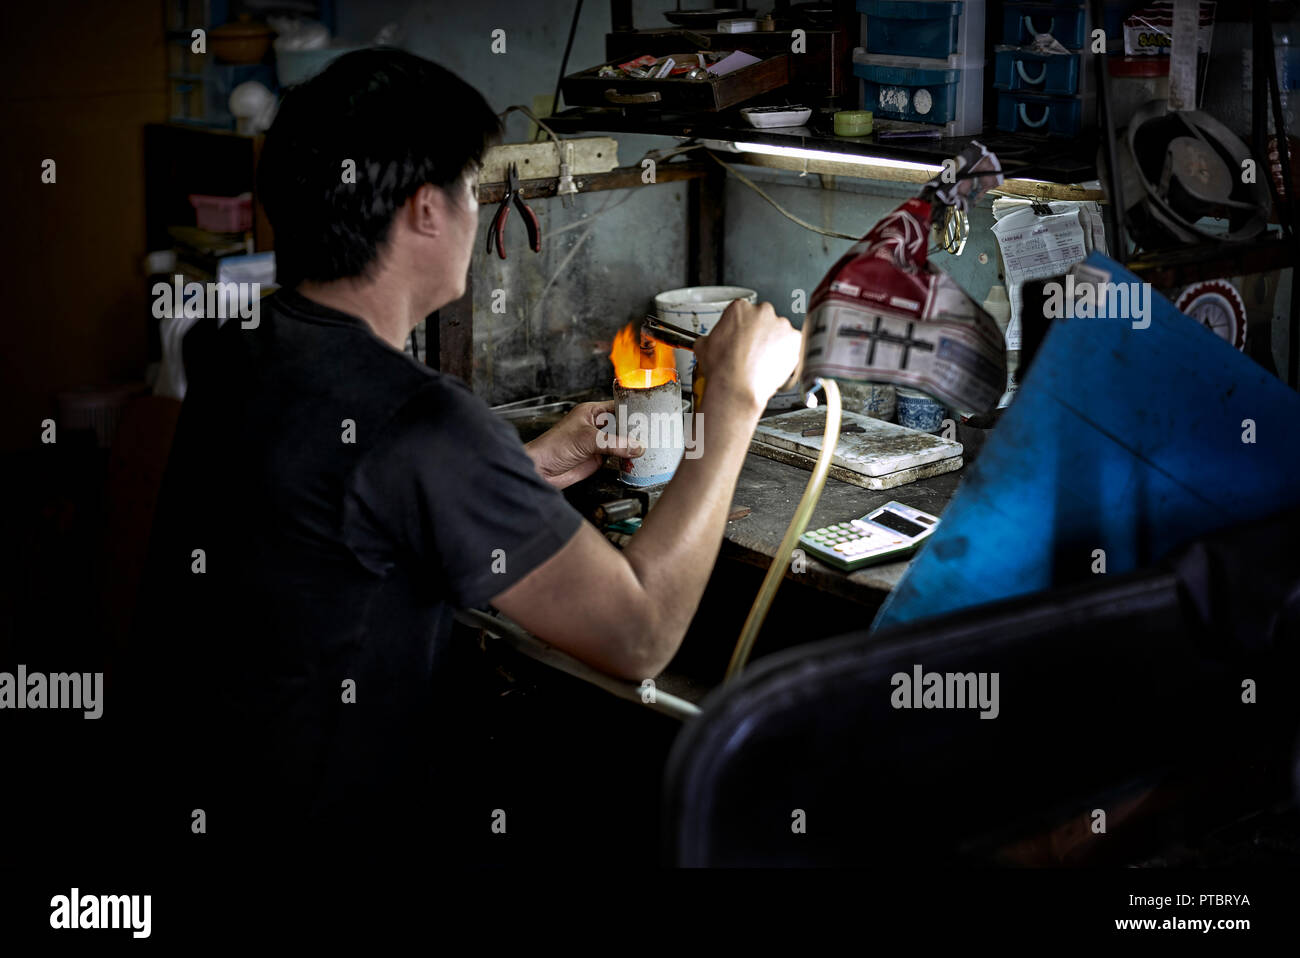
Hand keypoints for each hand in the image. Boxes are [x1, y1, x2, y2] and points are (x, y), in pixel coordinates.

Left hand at [525, 400, 642, 488]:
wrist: (541, 470)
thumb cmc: (553, 446)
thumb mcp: (587, 439)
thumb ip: (614, 444)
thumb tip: (636, 447)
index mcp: (592, 412)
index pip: (618, 406)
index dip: (633, 410)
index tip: (650, 414)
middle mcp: (596, 426)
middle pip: (623, 425)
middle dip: (636, 430)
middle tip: (654, 433)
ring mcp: (598, 442)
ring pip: (622, 442)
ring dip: (633, 445)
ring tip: (650, 446)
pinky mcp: (598, 458)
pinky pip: (618, 456)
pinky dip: (627, 458)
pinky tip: (637, 459)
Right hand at [693, 300, 800, 412]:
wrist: (736, 387)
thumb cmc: (722, 368)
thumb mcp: (703, 346)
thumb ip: (711, 336)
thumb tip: (711, 340)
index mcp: (739, 308)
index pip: (743, 312)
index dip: (741, 327)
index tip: (741, 337)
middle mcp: (762, 311)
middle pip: (763, 318)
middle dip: (759, 332)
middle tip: (751, 349)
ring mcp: (780, 325)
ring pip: (779, 331)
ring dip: (773, 342)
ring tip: (762, 360)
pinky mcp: (794, 340)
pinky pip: (792, 344)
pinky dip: (786, 352)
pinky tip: (773, 363)